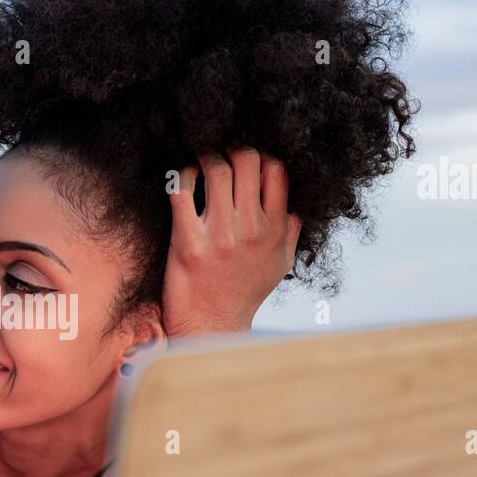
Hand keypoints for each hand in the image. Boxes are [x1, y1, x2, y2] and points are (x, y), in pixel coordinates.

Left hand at [162, 147, 300, 337]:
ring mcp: (220, 236)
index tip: (244, 158)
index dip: (260, 154)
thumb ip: (290, 232)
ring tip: (199, 160)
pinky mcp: (189, 244)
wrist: (212, 328)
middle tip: (218, 151)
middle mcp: (251, 229)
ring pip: (216, 169)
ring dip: (205, 156)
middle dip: (230, 148)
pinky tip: (182, 179)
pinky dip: (181, 176)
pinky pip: (182, 193)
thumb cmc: (244, 294)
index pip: (276, 170)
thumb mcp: (279, 266)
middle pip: (247, 159)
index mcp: (275, 230)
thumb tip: (295, 206)